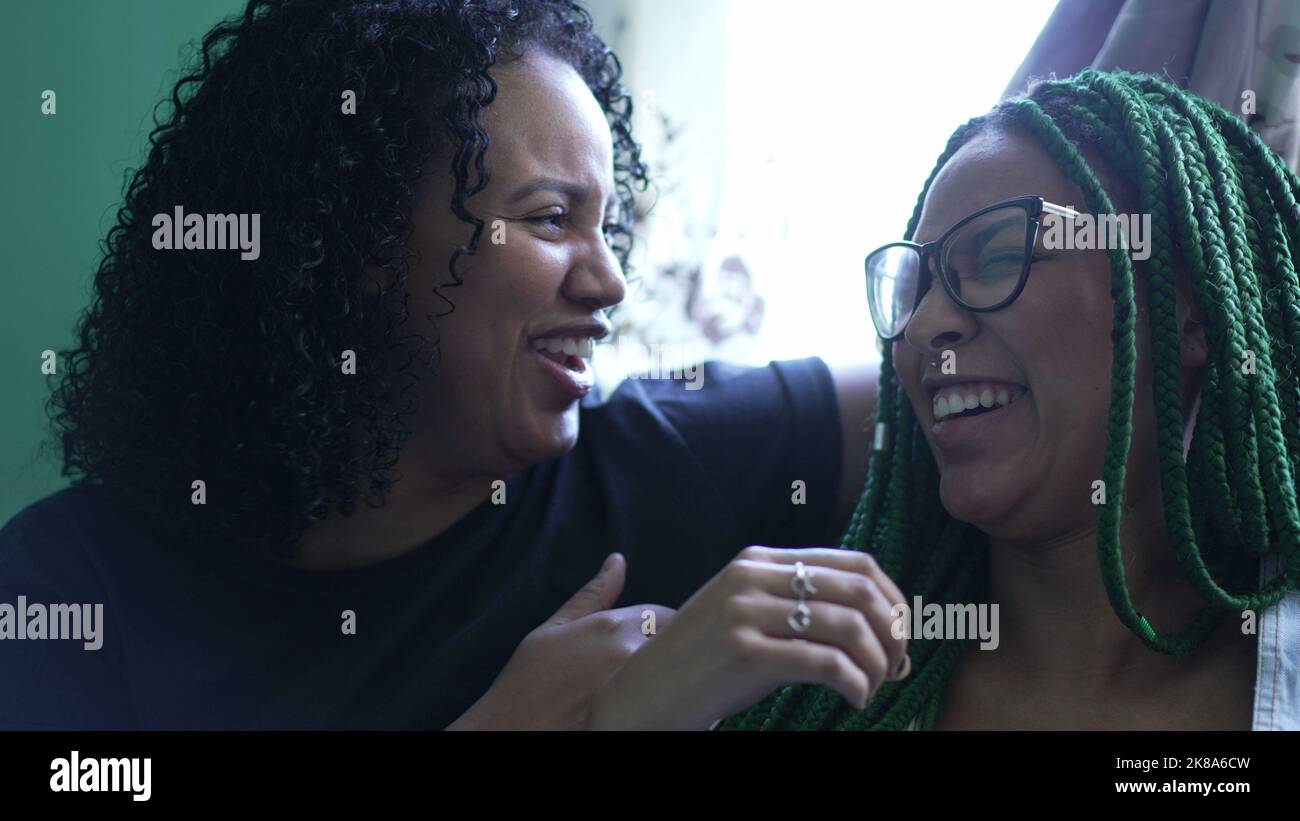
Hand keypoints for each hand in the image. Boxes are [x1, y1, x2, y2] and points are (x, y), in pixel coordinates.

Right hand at [446, 553, 674, 729]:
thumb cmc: (526, 685)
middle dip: (669, 650)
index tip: (649, 643)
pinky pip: (672, 706)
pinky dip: (666, 705)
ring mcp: (639, 692)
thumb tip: (618, 561)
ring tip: (644, 690)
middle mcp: (631, 655)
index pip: (666, 616)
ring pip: (676, 673)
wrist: (510, 736)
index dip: (662, 628)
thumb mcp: (552, 632)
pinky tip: (645, 710)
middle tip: (648, 668)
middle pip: (677, 643)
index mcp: (612, 627)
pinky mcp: (642, 721)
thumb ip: (592, 596)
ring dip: (668, 676)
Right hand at [585, 546, 909, 729]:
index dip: (893, 598)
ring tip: (873, 688)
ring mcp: (746, 613)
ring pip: (848, 628)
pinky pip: (826, 663)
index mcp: (759, 560)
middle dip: (894, 632)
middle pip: (859, 591)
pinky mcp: (745, 654)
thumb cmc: (706, 663)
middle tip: (897, 665)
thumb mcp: (748, 614)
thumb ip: (797, 602)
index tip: (902, 633)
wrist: (645, 694)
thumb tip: (877, 621)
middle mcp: (753, 577)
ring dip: (877, 665)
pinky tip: (855, 700)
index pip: (853, 563)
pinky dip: (856, 684)